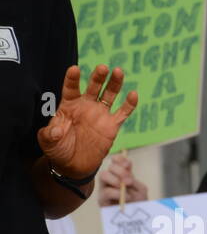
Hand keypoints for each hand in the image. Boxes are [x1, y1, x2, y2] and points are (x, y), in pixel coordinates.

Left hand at [38, 65, 138, 179]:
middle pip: (93, 87)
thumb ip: (49, 135)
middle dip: (98, 77)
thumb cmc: (58, 150)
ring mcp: (100, 115)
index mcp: (69, 106)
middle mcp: (85, 106)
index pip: (71, 88)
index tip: (75, 69)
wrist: (74, 165)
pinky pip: (122, 113)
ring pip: (109, 95)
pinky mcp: (112, 126)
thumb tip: (56, 130)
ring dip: (114, 83)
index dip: (72, 79)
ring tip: (118, 72)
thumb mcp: (47, 142)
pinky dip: (129, 104)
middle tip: (103, 67)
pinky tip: (133, 94)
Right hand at [98, 154, 148, 205]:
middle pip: (110, 167)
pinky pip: (106, 191)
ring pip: (103, 175)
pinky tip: (126, 197)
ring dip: (116, 179)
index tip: (128, 165)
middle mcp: (111, 179)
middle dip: (120, 171)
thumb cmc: (138, 203)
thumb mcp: (140, 190)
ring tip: (125, 187)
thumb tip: (125, 174)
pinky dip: (117, 193)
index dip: (120, 159)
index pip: (116, 161)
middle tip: (129, 181)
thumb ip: (133, 180)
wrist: (137, 218)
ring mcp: (105, 188)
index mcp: (121, 175)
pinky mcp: (102, 199)